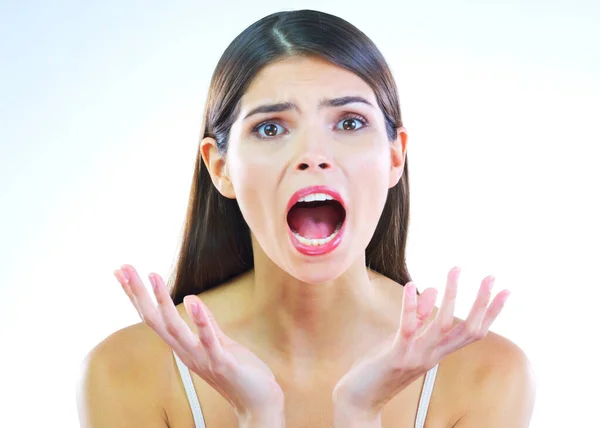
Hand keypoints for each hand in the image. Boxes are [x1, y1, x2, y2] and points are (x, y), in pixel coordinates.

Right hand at [113, 264, 283, 422]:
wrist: (258, 403)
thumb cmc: (241, 373)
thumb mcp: (221, 342)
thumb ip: (206, 322)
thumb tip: (192, 298)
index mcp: (185, 346)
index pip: (155, 318)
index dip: (138, 296)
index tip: (122, 272)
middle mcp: (187, 352)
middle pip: (155, 320)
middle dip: (139, 294)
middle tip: (123, 268)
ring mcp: (202, 358)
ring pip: (174, 329)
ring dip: (163, 302)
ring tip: (151, 276)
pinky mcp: (222, 362)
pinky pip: (208, 340)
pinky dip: (200, 322)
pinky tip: (192, 301)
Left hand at [332, 267, 509, 417]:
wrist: (360, 398)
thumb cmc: (381, 367)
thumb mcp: (404, 340)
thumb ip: (419, 316)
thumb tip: (432, 288)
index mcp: (438, 352)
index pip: (473, 332)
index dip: (491, 312)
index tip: (505, 290)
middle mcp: (433, 355)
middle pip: (468, 330)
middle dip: (482, 303)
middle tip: (491, 277)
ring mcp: (417, 356)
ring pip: (443, 325)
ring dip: (451, 296)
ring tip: (456, 271)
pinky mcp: (397, 355)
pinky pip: (408, 328)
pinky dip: (411, 306)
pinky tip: (411, 286)